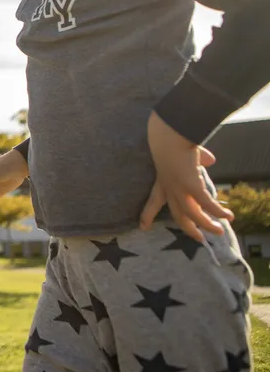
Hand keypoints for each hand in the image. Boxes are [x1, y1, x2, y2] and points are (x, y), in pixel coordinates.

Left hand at [143, 112, 232, 240]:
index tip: (143, 227)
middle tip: (198, 238)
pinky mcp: (191, 186)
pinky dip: (218, 212)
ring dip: (207, 225)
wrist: (167, 133)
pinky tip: (228, 216)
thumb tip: (210, 159)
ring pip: (193, 215)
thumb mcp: (183, 152)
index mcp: (161, 179)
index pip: (154, 200)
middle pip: (177, 214)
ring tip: (218, 232)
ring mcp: (179, 188)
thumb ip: (197, 158)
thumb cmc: (172, 138)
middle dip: (187, 227)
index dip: (149, 214)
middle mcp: (169, 187)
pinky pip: (207, 205)